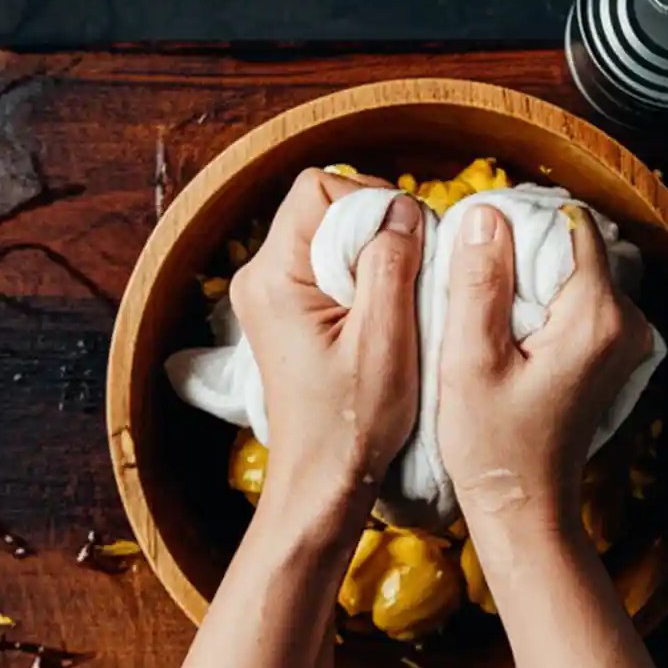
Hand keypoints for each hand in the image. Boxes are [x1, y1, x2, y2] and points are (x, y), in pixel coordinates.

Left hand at [229, 168, 424, 528]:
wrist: (323, 480)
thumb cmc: (354, 421)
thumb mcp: (386, 339)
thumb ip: (391, 263)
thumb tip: (404, 207)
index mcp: (275, 277)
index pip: (319, 188)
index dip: (369, 200)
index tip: (406, 241)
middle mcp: (260, 277)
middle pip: (322, 208)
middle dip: (373, 228)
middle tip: (408, 272)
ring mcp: (269, 296)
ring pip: (328, 237)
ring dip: (370, 255)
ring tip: (395, 300)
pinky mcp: (285, 314)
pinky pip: (326, 267)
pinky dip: (360, 278)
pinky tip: (381, 316)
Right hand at [436, 204, 651, 535]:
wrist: (527, 507)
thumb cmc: (493, 446)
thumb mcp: (470, 362)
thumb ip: (479, 283)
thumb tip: (486, 213)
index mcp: (597, 315)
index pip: (567, 224)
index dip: (517, 225)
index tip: (476, 251)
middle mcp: (627, 320)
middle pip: (575, 244)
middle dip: (524, 250)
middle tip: (474, 281)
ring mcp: (629, 338)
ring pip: (576, 269)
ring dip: (532, 276)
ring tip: (487, 308)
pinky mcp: (617, 351)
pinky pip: (581, 298)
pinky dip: (546, 300)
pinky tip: (510, 330)